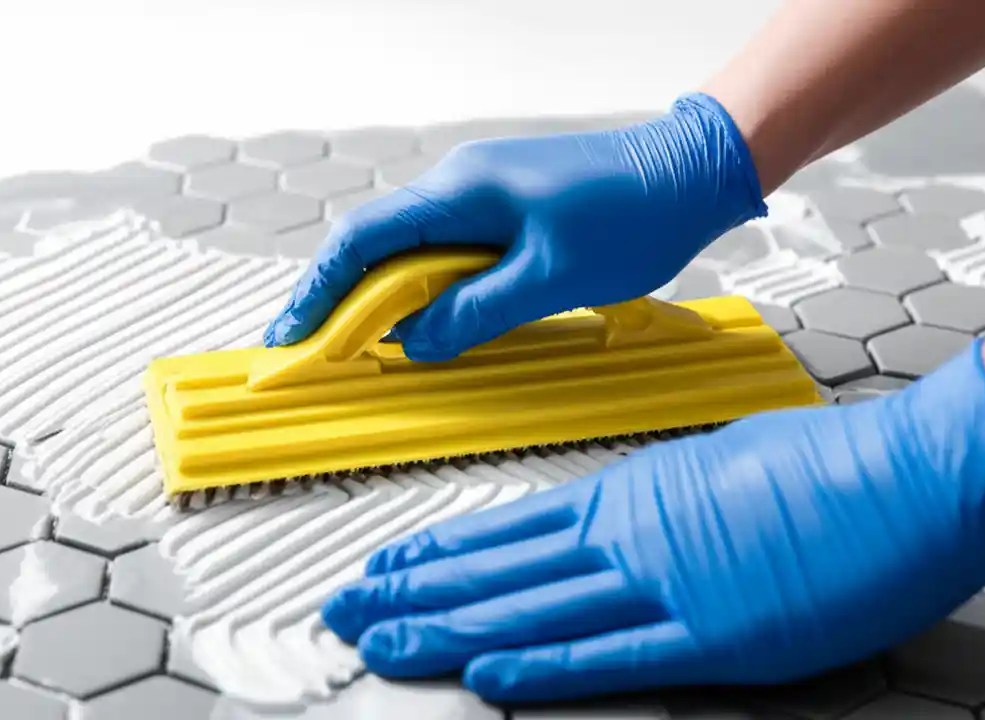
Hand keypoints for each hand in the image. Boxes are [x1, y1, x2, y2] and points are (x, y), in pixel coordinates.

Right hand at [264, 93, 766, 359]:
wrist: (691, 172)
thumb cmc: (634, 217)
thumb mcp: (552, 279)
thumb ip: (476, 312)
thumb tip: (415, 342)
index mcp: (461, 192)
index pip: (364, 240)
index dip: (320, 290)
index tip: (293, 334)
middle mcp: (460, 182)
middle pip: (379, 243)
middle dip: (344, 298)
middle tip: (319, 351)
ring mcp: (483, 190)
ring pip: (414, 247)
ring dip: (389, 295)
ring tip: (369, 345)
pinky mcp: (507, 205)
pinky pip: (449, 246)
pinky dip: (430, 284)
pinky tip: (432, 317)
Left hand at [320, 341, 984, 702]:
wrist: (905, 474)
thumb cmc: (829, 462)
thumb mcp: (728, 461)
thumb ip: (671, 495)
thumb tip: (640, 510)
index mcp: (634, 494)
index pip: (512, 528)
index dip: (441, 551)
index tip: (387, 566)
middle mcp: (630, 537)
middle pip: (501, 568)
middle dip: (415, 591)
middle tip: (344, 607)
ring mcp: (664, 586)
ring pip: (531, 608)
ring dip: (448, 627)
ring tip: (380, 637)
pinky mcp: (711, 636)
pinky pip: (609, 655)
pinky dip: (541, 663)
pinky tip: (485, 668)